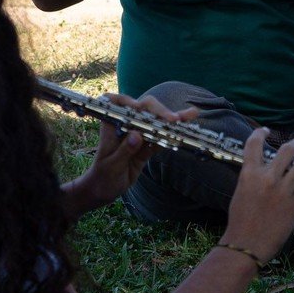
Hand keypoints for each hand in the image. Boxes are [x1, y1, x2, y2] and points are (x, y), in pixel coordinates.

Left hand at [67, 94, 198, 212]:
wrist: (103, 191)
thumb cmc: (102, 177)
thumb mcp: (111, 166)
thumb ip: (124, 151)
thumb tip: (137, 135)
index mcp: (111, 126)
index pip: (116, 104)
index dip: (129, 101)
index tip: (140, 108)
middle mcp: (126, 125)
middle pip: (143, 110)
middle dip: (159, 111)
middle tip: (173, 120)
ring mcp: (138, 135)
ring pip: (156, 122)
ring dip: (173, 118)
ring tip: (191, 115)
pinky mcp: (146, 146)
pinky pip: (160, 139)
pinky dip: (172, 135)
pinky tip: (185, 130)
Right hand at [222, 129, 293, 262]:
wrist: (246, 244)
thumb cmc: (240, 222)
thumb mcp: (240, 193)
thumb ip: (251, 179)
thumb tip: (262, 171)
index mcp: (249, 174)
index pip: (253, 145)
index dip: (260, 133)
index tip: (266, 130)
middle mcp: (267, 178)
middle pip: (286, 151)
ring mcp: (283, 191)